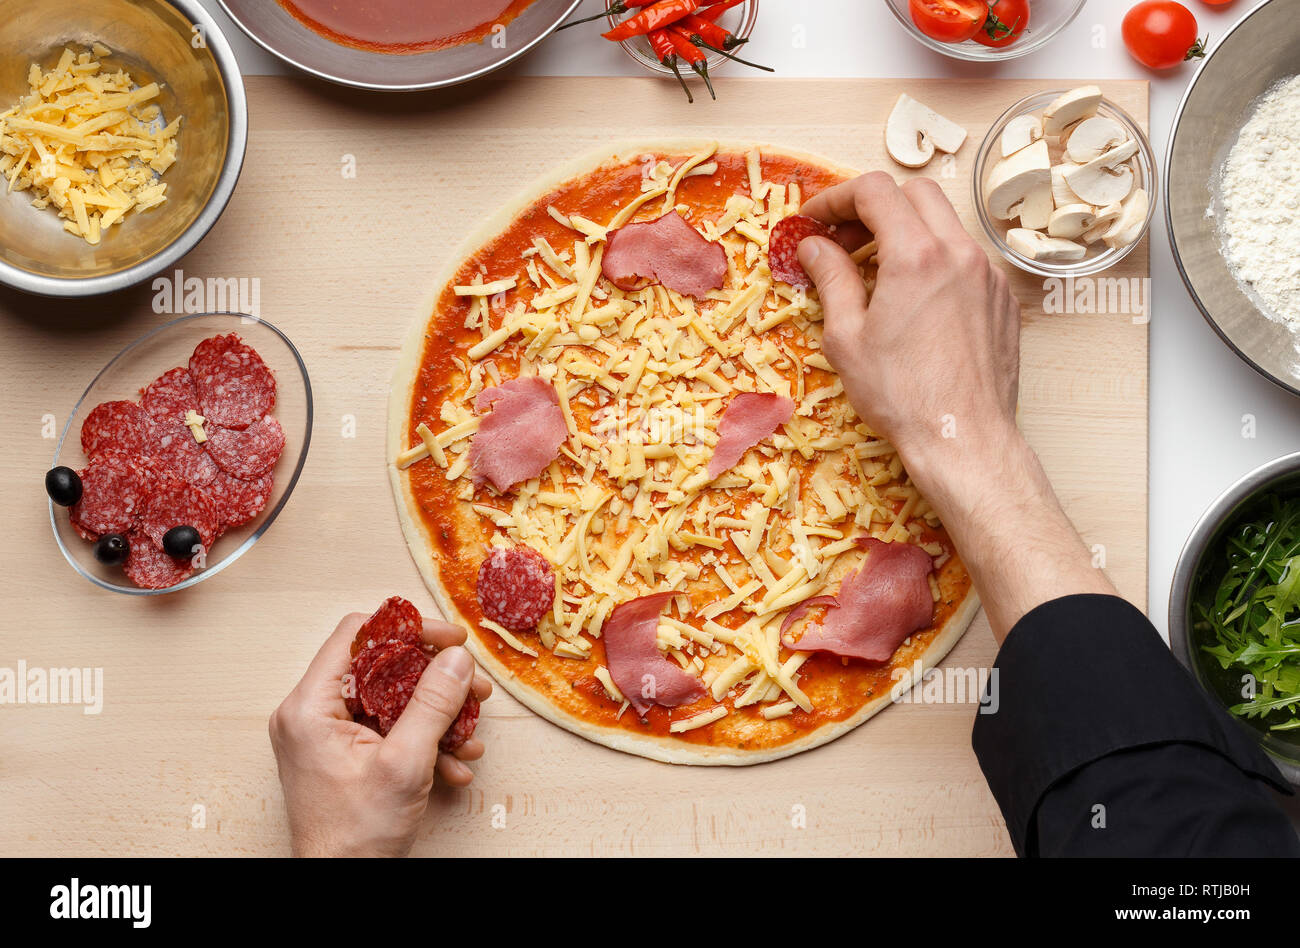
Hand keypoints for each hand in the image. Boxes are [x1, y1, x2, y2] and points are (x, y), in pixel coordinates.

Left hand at [269, 613, 492, 856]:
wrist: (342, 888)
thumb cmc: (354, 837)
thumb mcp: (404, 765)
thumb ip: (432, 705)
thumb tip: (457, 659)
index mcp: (310, 707)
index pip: (358, 635)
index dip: (409, 629)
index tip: (450, 639)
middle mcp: (312, 715)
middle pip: (380, 666)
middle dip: (434, 677)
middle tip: (472, 685)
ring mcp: (328, 736)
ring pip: (392, 699)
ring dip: (437, 712)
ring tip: (472, 728)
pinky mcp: (345, 756)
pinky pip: (389, 729)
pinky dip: (424, 740)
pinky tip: (455, 762)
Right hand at [797, 172, 1020, 462]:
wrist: (963, 438)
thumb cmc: (901, 396)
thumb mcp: (847, 337)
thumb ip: (831, 279)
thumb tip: (814, 247)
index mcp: (916, 255)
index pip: (874, 191)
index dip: (836, 197)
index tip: (815, 219)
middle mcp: (959, 253)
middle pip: (915, 193)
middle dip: (873, 206)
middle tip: (842, 240)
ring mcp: (988, 275)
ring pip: (945, 223)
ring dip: (906, 231)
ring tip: (875, 270)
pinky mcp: (1002, 299)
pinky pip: (966, 258)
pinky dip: (934, 259)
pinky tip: (913, 298)